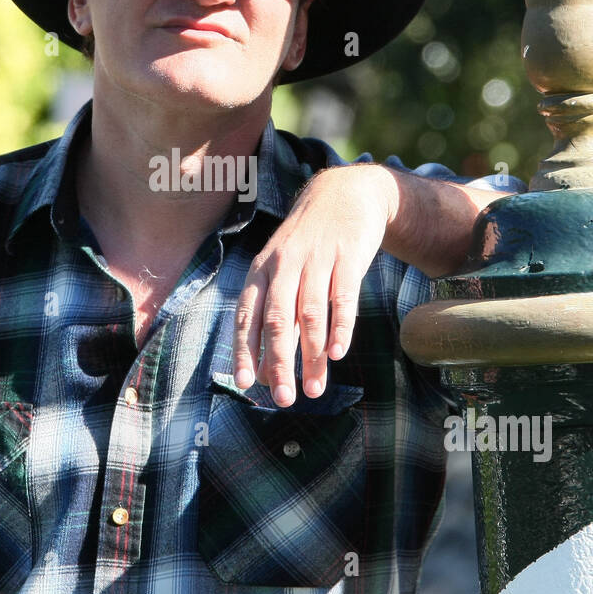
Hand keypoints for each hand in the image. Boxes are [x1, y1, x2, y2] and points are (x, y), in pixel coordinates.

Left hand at [233, 164, 395, 407]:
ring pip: (309, 313)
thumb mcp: (283, 269)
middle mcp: (284, 265)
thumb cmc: (309, 244)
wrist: (345, 194)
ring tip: (315, 389)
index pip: (247, 315)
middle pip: (276, 319)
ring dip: (311, 355)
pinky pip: (342, 297)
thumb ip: (276, 314)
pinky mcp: (347, 257)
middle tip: (282, 399)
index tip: (245, 384)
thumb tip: (265, 370)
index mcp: (262, 270)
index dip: (245, 350)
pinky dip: (340, 327)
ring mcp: (316, 259)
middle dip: (278, 362)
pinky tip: (338, 353)